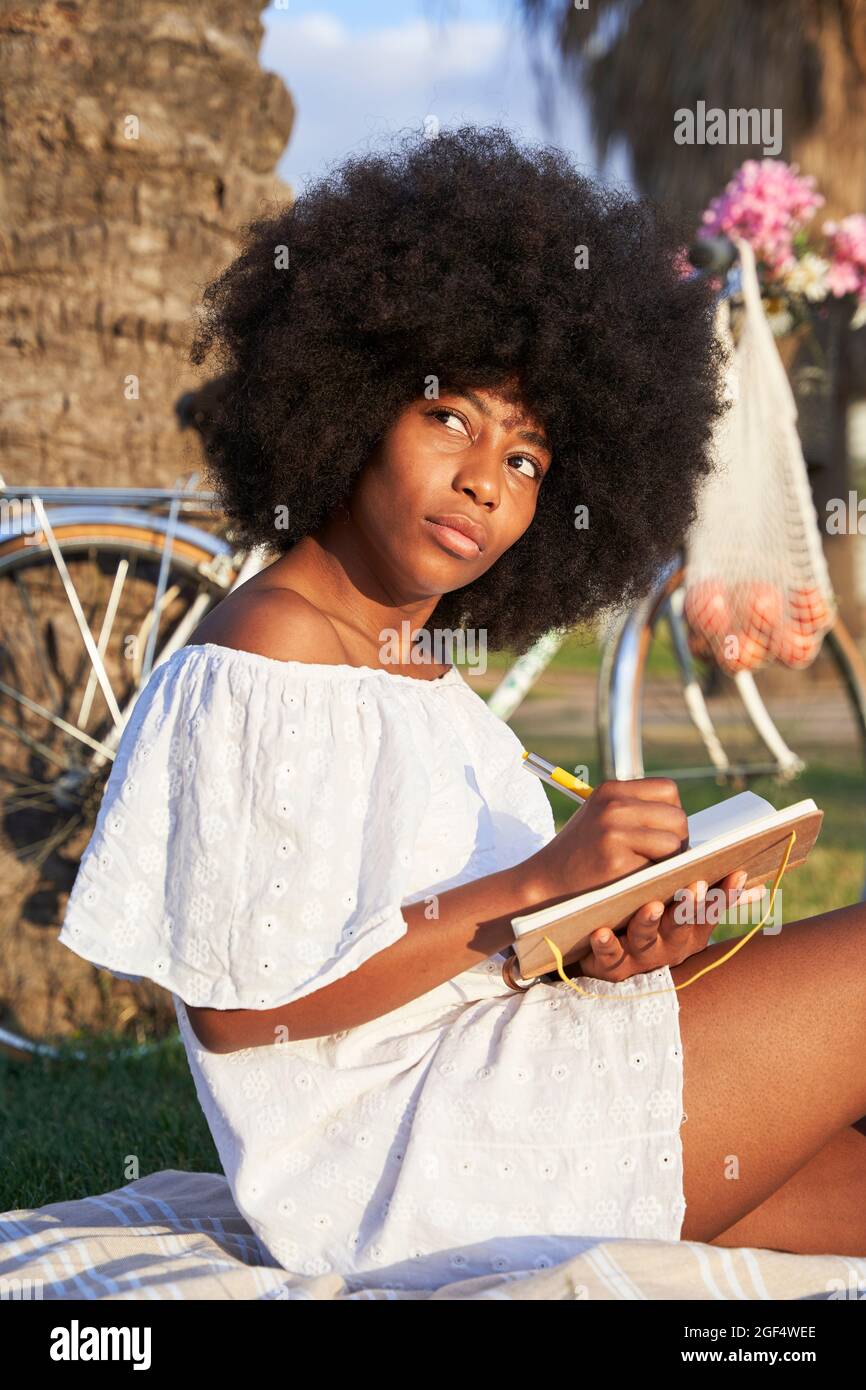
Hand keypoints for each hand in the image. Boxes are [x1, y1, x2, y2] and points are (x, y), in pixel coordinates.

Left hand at [569, 869, 766, 983]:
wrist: (610, 964)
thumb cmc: (655, 930)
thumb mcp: (689, 920)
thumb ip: (718, 902)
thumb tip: (761, 885)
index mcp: (689, 933)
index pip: (711, 912)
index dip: (724, 896)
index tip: (736, 873)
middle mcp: (668, 947)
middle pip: (681, 927)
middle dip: (690, 908)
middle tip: (695, 885)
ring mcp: (639, 957)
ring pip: (646, 940)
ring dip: (650, 923)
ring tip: (651, 905)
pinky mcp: (610, 966)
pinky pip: (608, 957)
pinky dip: (606, 945)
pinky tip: (600, 932)